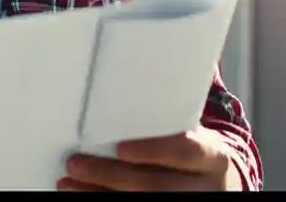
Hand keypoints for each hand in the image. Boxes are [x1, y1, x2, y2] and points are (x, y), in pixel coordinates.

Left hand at [57, 127, 241, 191]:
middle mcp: (204, 186)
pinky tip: (80, 194)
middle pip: (156, 186)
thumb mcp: (189, 134)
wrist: (217, 183)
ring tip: (68, 183)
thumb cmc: (191, 148)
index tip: (120, 148)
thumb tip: (113, 93)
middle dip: (112, 176)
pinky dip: (102, 201)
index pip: (186, 152)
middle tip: (75, 164)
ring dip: (98, 194)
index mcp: (211, 156)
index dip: (152, 150)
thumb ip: (165, 123)